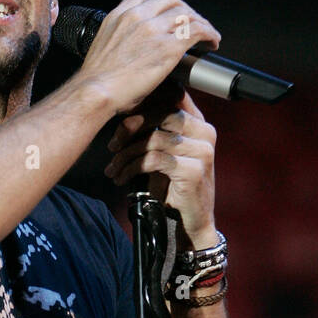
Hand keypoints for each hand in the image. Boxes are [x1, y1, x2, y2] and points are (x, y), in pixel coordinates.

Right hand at [76, 0, 220, 116]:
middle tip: (191, 24)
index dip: (160, 4)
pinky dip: (209, 34)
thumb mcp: (103, 49)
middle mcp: (137, 17)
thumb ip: (120, 41)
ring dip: (200, 22)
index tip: (167, 15)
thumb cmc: (96, 82)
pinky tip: (212, 42)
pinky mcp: (168, 47)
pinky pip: (197, 31)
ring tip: (206, 35)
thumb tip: (134, 53)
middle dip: (184, 10)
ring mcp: (154, 30)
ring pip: (187, 13)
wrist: (94, 92)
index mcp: (118, 16)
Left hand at [103, 81, 217, 246]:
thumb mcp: (165, 153)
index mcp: (200, 123)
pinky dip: (132, 168)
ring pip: (154, 139)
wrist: (191, 221)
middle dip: (131, 128)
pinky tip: (122, 177)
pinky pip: (154, 160)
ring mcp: (202, 151)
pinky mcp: (193, 171)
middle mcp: (204, 133)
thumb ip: (155, 131)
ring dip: (126, 154)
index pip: (173, 96)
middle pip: (162, 114)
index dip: (145, 101)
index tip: (121, 115)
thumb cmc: (174, 186)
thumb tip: (124, 112)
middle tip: (112, 145)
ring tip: (113, 167)